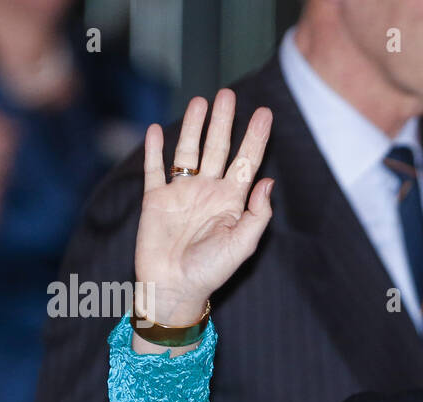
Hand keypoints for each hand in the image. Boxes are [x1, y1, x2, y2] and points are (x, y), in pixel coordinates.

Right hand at [134, 90, 273, 327]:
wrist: (173, 287)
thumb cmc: (211, 271)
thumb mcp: (242, 245)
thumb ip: (257, 214)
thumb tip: (267, 181)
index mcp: (232, 201)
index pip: (247, 162)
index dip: (256, 137)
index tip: (265, 113)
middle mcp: (208, 192)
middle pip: (218, 148)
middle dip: (224, 121)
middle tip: (228, 93)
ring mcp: (181, 193)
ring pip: (188, 151)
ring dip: (193, 126)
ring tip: (200, 101)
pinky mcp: (155, 199)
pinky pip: (155, 170)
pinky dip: (154, 150)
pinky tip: (156, 131)